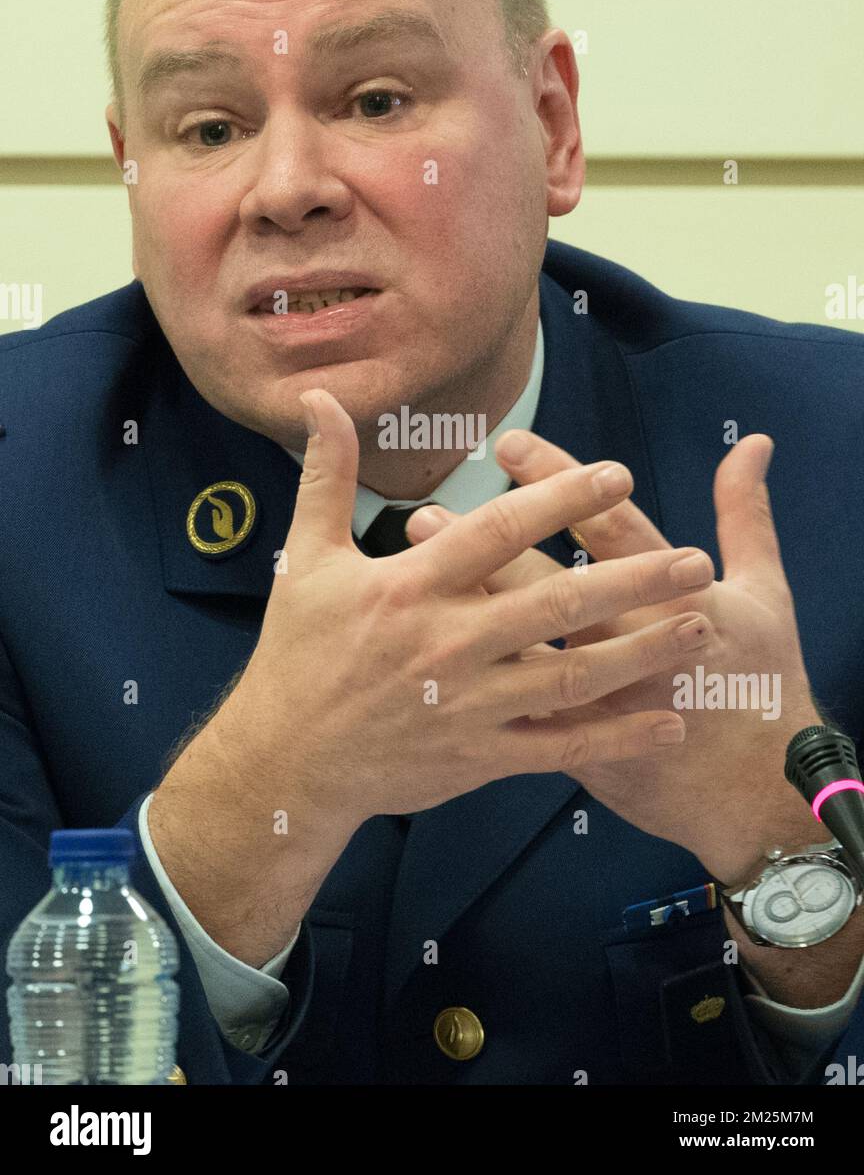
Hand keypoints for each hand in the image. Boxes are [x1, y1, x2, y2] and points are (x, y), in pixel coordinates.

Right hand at [216, 387, 720, 824]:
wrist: (285, 762)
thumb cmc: (297, 654)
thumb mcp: (305, 558)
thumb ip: (327, 475)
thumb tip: (321, 400)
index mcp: (411, 586)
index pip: (499, 532)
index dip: (562, 500)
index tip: (620, 475)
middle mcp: (448, 643)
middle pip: (556, 603)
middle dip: (632, 580)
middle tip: (694, 560)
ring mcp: (469, 705)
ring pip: (572, 676)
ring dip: (643, 653)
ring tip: (702, 627)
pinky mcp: (480, 756)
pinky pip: (561, 746)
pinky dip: (618, 737)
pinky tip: (669, 724)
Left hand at [406, 431, 829, 879]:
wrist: (763, 792)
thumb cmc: (765, 680)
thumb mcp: (764, 592)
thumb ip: (744, 513)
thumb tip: (753, 444)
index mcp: (680, 596)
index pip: (610, 525)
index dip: (559, 484)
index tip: (507, 446)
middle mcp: (635, 644)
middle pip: (548, 588)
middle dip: (485, 554)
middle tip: (425, 516)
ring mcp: (605, 702)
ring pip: (523, 651)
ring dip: (468, 614)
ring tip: (411, 578)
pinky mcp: (585, 750)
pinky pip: (523, 721)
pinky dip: (480, 693)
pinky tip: (427, 668)